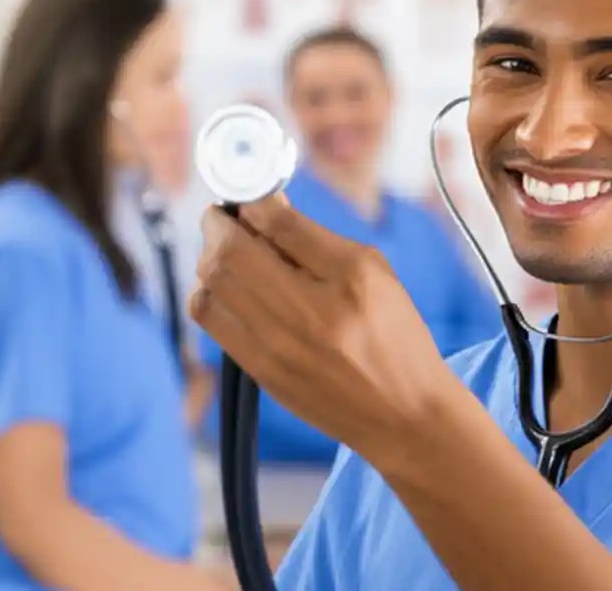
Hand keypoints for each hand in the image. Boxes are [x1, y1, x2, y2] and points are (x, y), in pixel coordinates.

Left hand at [189, 195, 455, 461]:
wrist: (403, 414)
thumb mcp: (376, 275)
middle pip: (232, 251)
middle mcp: (314, 311)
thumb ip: (318, 240)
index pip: (280, 223)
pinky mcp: (261, 371)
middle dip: (219, 224)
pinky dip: (208, 292)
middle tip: (226, 218)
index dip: (254, 200)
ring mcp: (281, 346)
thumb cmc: (395, 337)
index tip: (252, 198)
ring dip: (210, 256)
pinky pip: (209, 318)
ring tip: (227, 252)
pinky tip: (226, 289)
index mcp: (351, 277)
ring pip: (212, 282)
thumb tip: (265, 207)